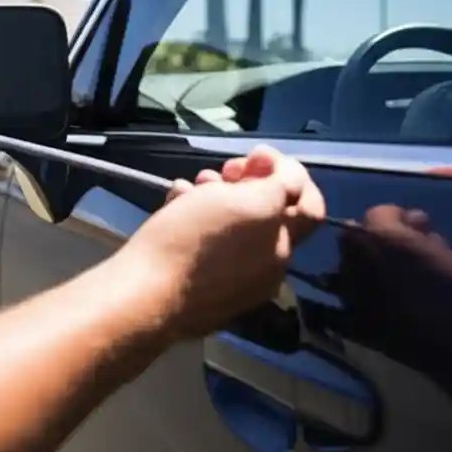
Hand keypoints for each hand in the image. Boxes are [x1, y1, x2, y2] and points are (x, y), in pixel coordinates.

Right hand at [119, 145, 324, 339]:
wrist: (142, 296)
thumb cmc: (195, 243)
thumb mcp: (250, 202)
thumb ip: (282, 186)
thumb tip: (288, 175)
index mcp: (281, 248)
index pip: (309, 206)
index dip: (291, 172)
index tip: (257, 154)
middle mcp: (263, 268)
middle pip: (267, 213)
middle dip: (248, 181)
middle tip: (223, 169)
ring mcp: (229, 279)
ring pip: (232, 225)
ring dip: (217, 195)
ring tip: (193, 183)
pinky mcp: (197, 284)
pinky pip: (206, 243)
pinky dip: (195, 217)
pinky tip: (174, 203)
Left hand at [335, 205, 451, 395]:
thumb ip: (425, 239)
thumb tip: (414, 229)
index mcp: (384, 240)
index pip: (377, 214)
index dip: (400, 218)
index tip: (421, 228)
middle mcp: (358, 265)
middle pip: (355, 242)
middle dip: (379, 242)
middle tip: (410, 255)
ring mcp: (353, 299)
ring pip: (346, 272)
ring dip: (365, 270)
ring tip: (398, 282)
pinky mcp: (358, 330)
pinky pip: (344, 307)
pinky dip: (357, 302)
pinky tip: (381, 308)